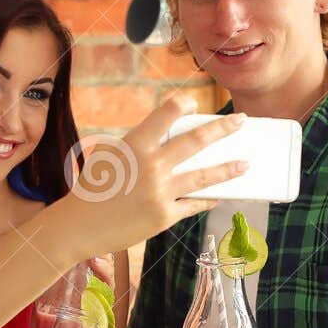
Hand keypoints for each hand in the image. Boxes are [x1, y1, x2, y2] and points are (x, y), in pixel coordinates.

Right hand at [64, 97, 249, 254]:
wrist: (80, 226)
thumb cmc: (93, 188)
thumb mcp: (110, 156)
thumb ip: (138, 144)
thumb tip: (168, 139)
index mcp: (135, 144)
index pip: (166, 113)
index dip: (183, 103)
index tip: (194, 102)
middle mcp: (151, 166)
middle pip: (196, 141)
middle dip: (223, 129)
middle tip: (241, 120)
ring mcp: (160, 192)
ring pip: (204, 176)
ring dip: (228, 168)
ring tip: (247, 163)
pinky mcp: (164, 216)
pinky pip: (194, 204)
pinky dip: (209, 198)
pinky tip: (221, 194)